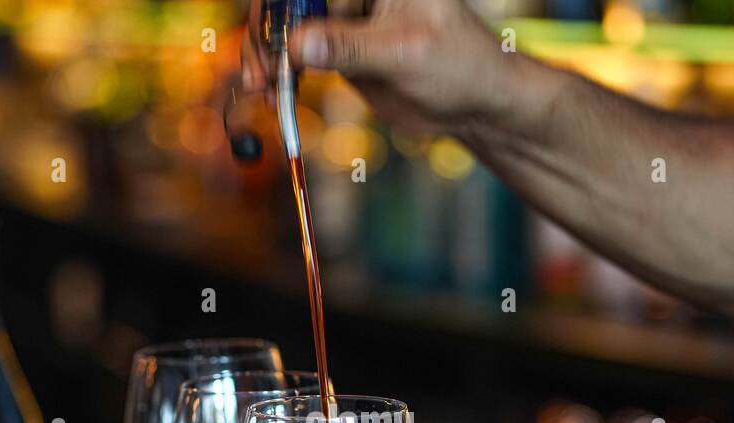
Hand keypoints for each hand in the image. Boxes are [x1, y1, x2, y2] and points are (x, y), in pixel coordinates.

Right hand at [240, 0, 513, 136]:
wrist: (472, 102)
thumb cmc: (459, 65)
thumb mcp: (406, 54)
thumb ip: (351, 48)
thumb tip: (298, 45)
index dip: (284, 4)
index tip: (276, 38)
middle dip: (267, 29)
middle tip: (260, 68)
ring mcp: (340, 14)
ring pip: (284, 23)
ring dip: (265, 53)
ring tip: (260, 86)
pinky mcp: (334, 45)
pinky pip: (293, 52)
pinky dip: (277, 70)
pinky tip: (269, 91)